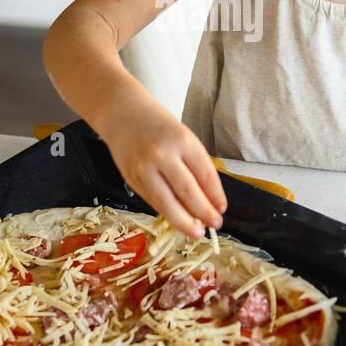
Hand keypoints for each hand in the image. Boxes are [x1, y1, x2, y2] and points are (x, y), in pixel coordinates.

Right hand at [100, 96, 227, 239]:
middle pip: (187, 191)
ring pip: (167, 202)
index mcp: (182, 140)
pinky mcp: (131, 179)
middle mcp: (162, 154)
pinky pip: (153, 201)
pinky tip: (177, 218)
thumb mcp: (183, 138)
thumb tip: (209, 201)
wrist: (123, 114)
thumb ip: (195, 167)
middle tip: (215, 225)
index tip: (222, 209)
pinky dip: (167, 212)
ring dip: (184, 221)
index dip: (216, 196)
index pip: (205, 174)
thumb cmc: (159, 127)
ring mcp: (144, 168)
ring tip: (196, 231)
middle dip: (203, 212)